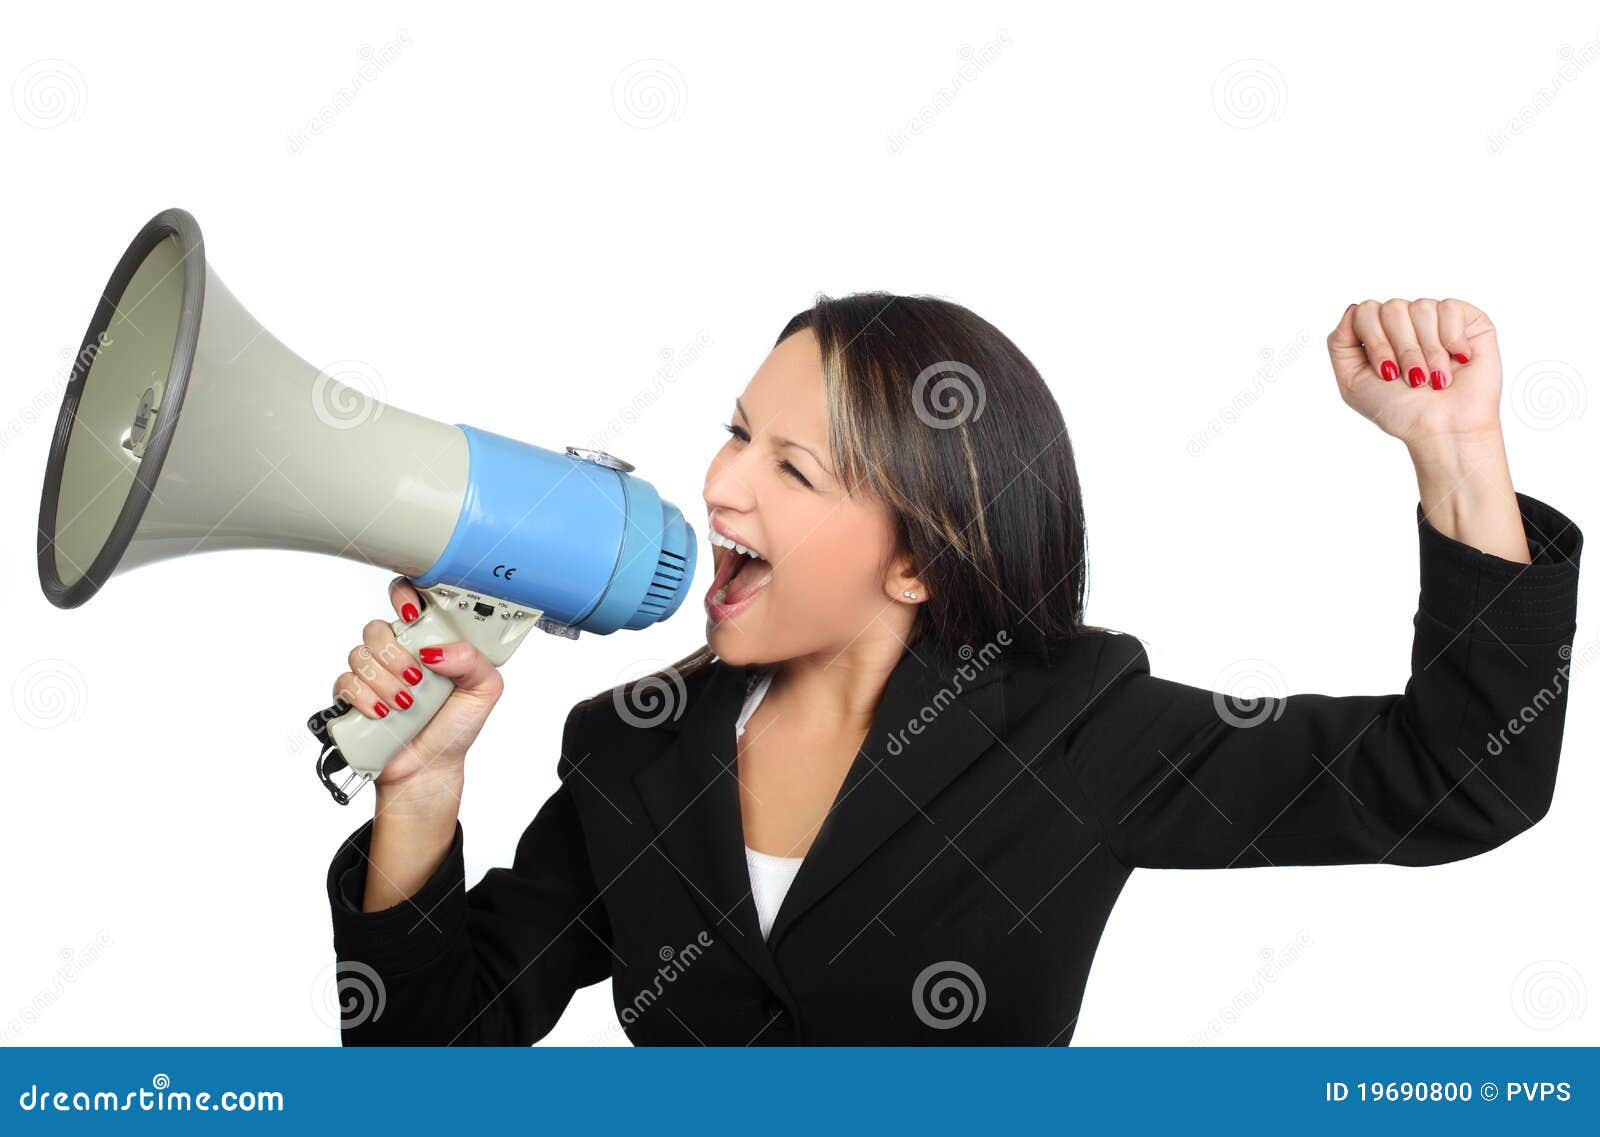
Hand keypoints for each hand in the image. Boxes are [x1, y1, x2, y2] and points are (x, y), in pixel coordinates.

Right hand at [331, 577, 505, 809]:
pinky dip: (363, 696)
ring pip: (360, 654)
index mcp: (427, 641)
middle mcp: (397, 653)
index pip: (407, 601)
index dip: (403, 596)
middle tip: (416, 678)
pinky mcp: (353, 698)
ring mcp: (373, 674)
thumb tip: (437, 650)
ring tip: (406, 703)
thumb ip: (473, 660)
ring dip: (384, 680)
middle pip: (377, 628)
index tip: (412, 613)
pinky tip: (382, 712)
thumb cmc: (455, 725)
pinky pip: (345, 683)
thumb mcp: (484, 689)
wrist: (429, 768)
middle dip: (396, 654)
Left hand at [1326, 297, 1503, 447]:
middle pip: (1392, 308)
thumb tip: (1352, 308)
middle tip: (1414, 379)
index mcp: (1378, 335)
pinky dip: (1451, 339)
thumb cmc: (1399, 411)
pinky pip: (1449, 308)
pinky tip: (1458, 359)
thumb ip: (1339, 343)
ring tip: (1435, 377)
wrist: (1443, 428)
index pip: (1365, 311)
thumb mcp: (1352, 382)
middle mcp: (1405, 323)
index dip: (1376, 342)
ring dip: (1428, 351)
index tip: (1387, 374)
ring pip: (1421, 308)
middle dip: (1402, 350)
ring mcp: (1435, 320)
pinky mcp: (1468, 320)